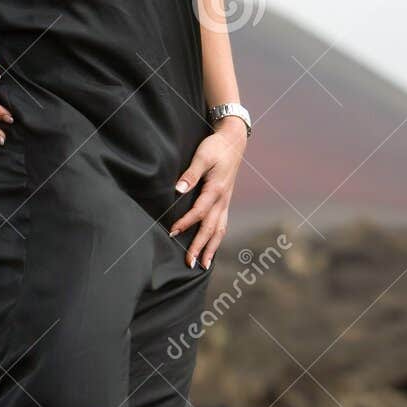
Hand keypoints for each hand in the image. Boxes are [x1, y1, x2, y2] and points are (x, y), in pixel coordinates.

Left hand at [169, 116, 248, 268]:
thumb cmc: (216, 147)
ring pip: (219, 230)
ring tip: (203, 266)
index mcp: (217, 190)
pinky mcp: (225, 202)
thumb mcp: (202, 156)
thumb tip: (178, 190)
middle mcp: (223, 200)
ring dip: (211, 248)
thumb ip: (190, 174)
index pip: (199, 212)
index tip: (171, 232)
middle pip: (211, 228)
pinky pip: (222, 225)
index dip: (185, 223)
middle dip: (200, 247)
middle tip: (190, 263)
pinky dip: (216, 239)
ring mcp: (226, 202)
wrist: (234, 141)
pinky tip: (211, 248)